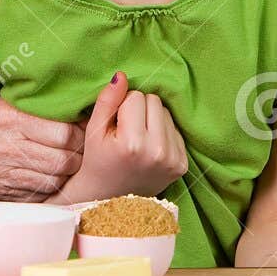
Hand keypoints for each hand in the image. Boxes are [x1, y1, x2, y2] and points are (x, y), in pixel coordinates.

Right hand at [0, 96, 84, 201]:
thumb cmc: (14, 116)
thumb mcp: (30, 103)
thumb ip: (59, 107)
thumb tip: (97, 112)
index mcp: (10, 117)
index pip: (65, 134)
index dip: (81, 136)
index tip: (84, 135)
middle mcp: (1, 145)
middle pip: (61, 161)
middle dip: (76, 159)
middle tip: (79, 153)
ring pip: (53, 181)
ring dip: (65, 174)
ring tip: (65, 164)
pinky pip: (39, 194)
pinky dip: (50, 186)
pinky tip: (48, 175)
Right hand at [75, 72, 188, 197]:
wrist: (109, 200)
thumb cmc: (97, 161)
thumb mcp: (93, 131)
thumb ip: (106, 101)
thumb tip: (121, 75)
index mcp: (132, 143)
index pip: (136, 97)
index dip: (122, 107)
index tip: (116, 126)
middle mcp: (157, 152)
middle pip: (155, 101)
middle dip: (139, 110)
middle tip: (126, 132)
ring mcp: (173, 159)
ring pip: (167, 113)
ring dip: (152, 120)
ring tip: (138, 141)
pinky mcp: (182, 165)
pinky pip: (176, 130)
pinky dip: (163, 134)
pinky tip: (149, 149)